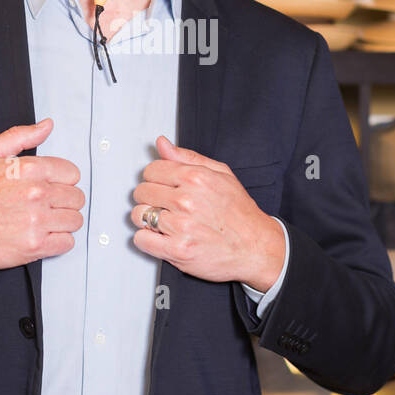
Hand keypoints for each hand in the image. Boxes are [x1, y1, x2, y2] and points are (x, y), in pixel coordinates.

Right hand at [0, 118, 83, 268]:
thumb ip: (20, 136)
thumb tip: (46, 126)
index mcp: (28, 169)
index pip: (72, 173)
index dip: (62, 181)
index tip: (51, 188)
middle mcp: (36, 193)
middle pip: (76, 198)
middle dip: (63, 202)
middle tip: (46, 207)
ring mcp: (36, 220)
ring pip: (75, 220)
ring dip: (62, 222)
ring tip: (43, 222)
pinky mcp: (35, 246)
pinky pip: (67, 242)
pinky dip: (58, 242)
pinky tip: (42, 236)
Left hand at [130, 136, 284, 290]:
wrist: (256, 247)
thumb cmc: (240, 213)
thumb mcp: (221, 174)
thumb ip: (187, 157)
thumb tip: (162, 144)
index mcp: (195, 178)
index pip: (151, 170)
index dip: (155, 179)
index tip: (162, 187)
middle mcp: (187, 200)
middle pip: (142, 192)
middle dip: (150, 198)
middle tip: (165, 206)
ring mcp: (181, 227)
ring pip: (138, 215)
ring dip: (147, 219)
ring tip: (164, 222)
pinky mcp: (178, 250)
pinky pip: (142, 240)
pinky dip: (147, 239)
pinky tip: (161, 237)